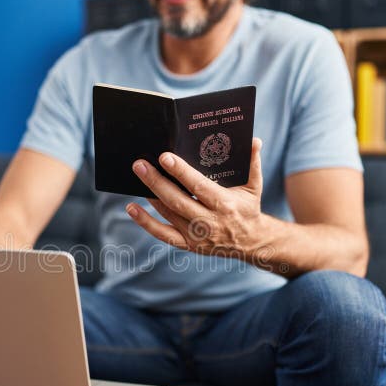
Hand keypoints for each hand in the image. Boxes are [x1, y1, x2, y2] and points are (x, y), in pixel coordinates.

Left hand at [126, 137, 267, 262]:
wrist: (251, 242)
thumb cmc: (249, 208)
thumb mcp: (254, 186)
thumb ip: (253, 163)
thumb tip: (254, 140)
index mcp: (224, 204)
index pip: (198, 186)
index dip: (181, 172)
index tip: (165, 157)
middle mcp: (209, 222)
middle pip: (177, 200)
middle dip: (157, 182)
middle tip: (140, 164)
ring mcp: (197, 236)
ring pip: (169, 214)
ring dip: (150, 196)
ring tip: (137, 176)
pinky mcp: (188, 245)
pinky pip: (163, 234)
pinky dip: (146, 222)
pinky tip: (131, 208)